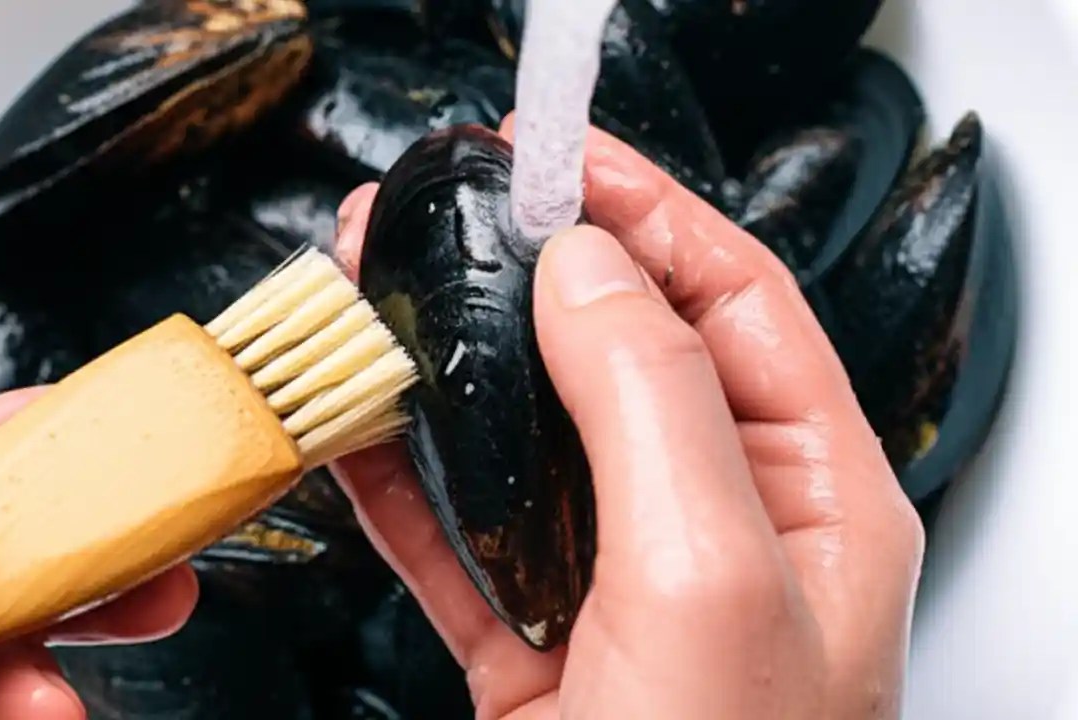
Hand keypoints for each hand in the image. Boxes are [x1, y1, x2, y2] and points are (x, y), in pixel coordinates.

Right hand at [329, 117, 924, 718]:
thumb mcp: (707, 580)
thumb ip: (652, 403)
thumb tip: (590, 271)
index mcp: (812, 501)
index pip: (733, 302)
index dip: (646, 213)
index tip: (556, 160)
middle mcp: (722, 533)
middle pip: (621, 355)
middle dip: (532, 274)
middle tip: (452, 213)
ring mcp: (623, 588)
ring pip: (531, 440)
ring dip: (455, 366)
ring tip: (384, 297)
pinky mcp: (542, 647)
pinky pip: (468, 536)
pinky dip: (408, 479)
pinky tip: (361, 433)